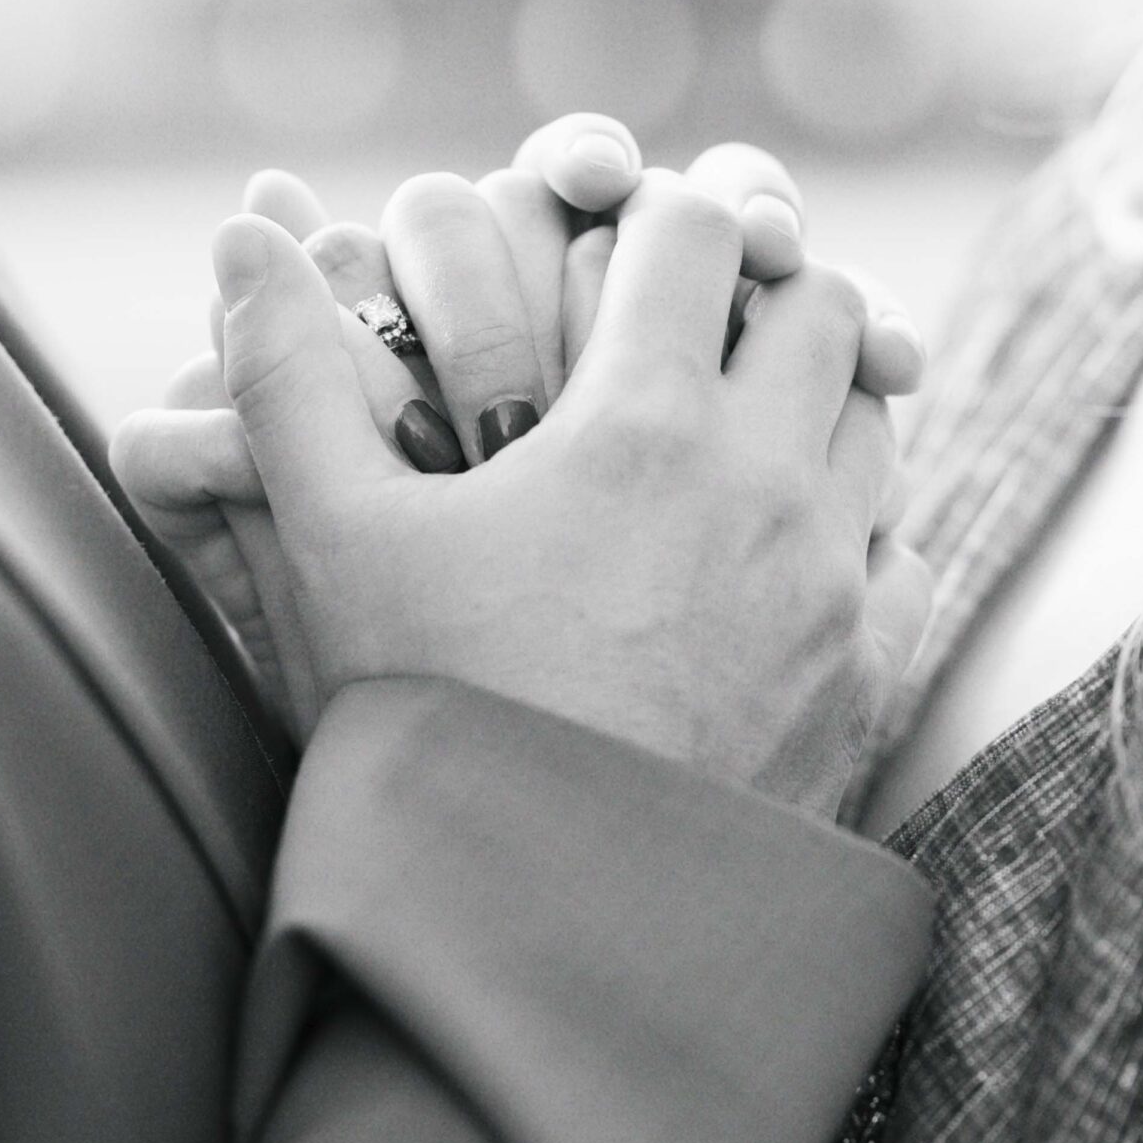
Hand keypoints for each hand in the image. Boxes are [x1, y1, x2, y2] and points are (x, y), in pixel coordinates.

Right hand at [122, 177, 929, 815]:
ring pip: (872, 423)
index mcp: (644, 422)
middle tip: (692, 322)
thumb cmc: (426, 719)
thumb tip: (242, 236)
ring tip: (733, 436)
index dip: (654, 213)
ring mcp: (831, 584)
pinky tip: (783, 564)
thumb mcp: (333, 542)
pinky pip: (899, 552)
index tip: (618, 237)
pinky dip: (855, 528)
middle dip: (760, 290)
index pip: (694, 232)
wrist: (540, 928)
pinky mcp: (865, 680)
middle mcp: (766, 484)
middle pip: (818, 306)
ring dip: (812, 402)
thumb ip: (288, 375)